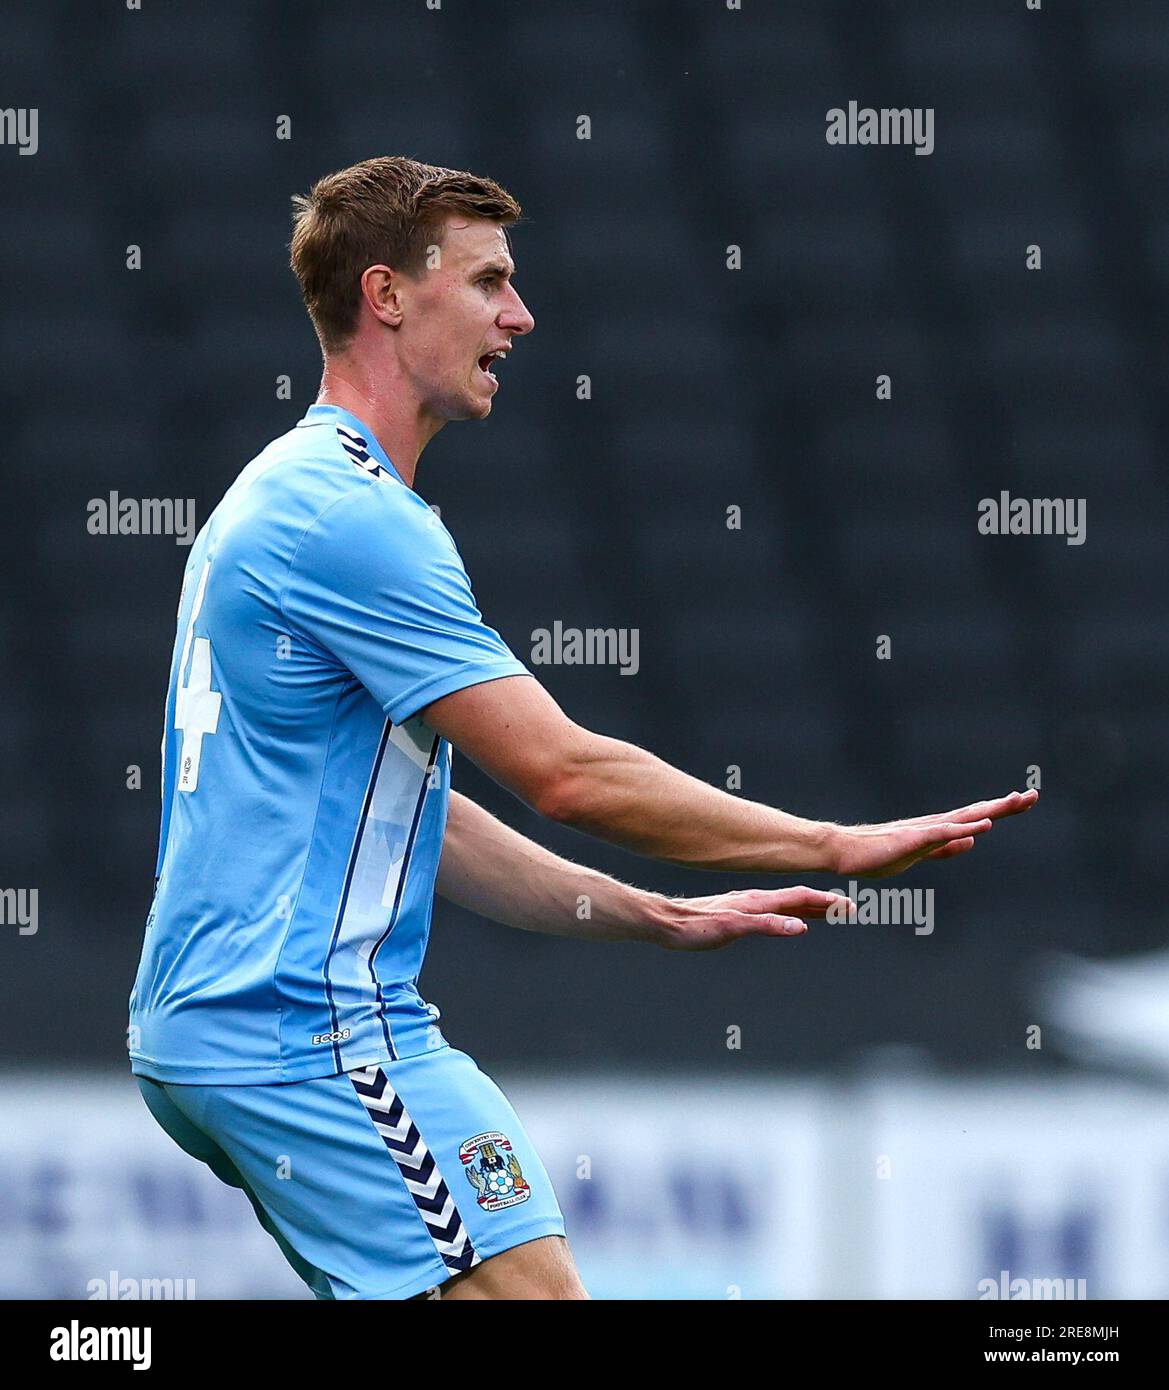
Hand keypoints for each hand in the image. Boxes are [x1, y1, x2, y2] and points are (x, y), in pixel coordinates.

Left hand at [658, 886, 855, 950]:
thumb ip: (766, 925)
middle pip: (798, 898)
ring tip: (829, 911)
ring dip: (811, 906)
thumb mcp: (732, 927)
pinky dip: (791, 913)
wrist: (668, 922)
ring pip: (787, 903)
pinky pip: (774, 911)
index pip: (800, 897)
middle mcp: (755, 900)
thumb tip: (800, 926)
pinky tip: (790, 919)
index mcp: (758, 901)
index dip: (826, 902)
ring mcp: (747, 905)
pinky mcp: (739, 913)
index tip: (849, 906)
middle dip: (825, 902)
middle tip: (850, 908)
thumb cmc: (695, 926)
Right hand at [828, 788, 1038, 877]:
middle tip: (1032, 795)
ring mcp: (924, 831)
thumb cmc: (876, 854)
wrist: (844, 851)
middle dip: (1005, 805)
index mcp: (938, 830)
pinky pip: (943, 833)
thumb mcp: (920, 854)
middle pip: (976, 812)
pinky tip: (982, 825)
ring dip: (990, 810)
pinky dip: (965, 828)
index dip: (1000, 809)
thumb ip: (946, 848)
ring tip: (1015, 801)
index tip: (1025, 800)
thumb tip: (973, 843)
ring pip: (964, 818)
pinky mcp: (912, 839)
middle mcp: (935, 825)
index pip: (975, 817)